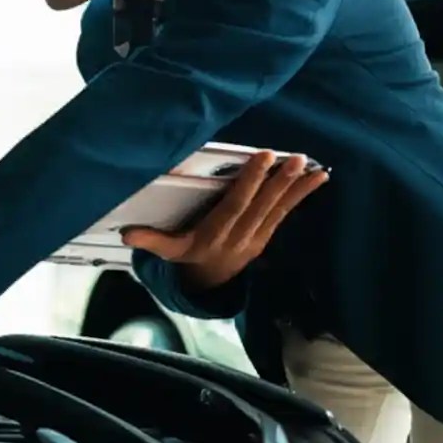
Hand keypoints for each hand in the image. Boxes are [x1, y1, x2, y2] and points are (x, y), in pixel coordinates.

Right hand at [122, 151, 328, 289]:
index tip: (262, 158)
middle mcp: (240, 236)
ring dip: (297, 189)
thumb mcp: (168, 251)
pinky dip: (301, 197)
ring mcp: (257, 237)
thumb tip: (126, 233)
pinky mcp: (266, 235)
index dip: (249, 182)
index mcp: (215, 235)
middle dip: (279, 182)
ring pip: (278, 210)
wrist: (210, 283)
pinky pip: (285, 214)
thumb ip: (150, 240)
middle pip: (262, 206)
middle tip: (296, 159)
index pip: (235, 205)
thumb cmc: (188, 257)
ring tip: (316, 169)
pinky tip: (316, 180)